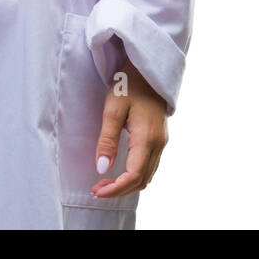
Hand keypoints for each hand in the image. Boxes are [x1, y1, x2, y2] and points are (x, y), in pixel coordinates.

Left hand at [91, 54, 167, 198]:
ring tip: (105, 182)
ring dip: (127, 184)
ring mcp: (161, 141)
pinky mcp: (160, 138)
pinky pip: (150, 166)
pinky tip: (120, 170)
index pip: (133, 176)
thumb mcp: (113, 109)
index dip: (115, 189)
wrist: (149, 68)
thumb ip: (107, 140)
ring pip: (147, 175)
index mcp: (147, 138)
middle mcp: (158, 143)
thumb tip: (102, 168)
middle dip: (119, 190)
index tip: (96, 191)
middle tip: (96, 188)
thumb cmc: (129, 84)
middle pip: (141, 180)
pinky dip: (135, 175)